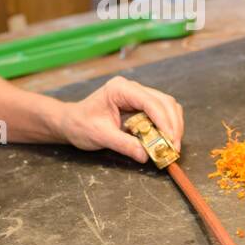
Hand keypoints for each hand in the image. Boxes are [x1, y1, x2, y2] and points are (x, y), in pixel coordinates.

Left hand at [58, 75, 184, 162]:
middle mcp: (132, 88)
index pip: (150, 102)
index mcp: (120, 89)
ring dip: (173, 125)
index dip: (164, 121)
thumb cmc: (80, 124)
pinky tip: (165, 140)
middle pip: (164, 102)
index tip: (170, 140)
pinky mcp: (140, 105)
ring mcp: (137, 95)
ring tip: (171, 146)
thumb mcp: (100, 136)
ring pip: (166, 106)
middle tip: (174, 147)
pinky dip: (167, 126)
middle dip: (172, 125)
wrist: (70, 122)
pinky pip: (161, 112)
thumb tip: (145, 155)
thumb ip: (124, 144)